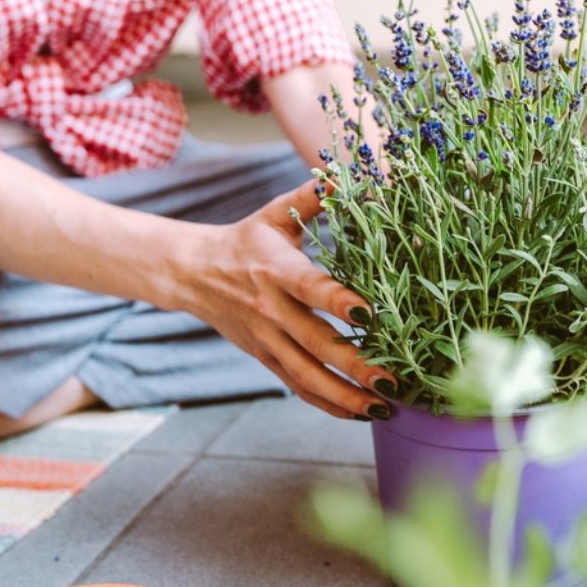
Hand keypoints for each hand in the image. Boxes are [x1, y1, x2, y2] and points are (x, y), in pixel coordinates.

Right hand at [177, 180, 395, 419]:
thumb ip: (310, 198)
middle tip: (393, 379)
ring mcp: (268, 339)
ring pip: (308, 375)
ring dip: (346, 395)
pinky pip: (298, 386)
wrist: (192, 273)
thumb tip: (343, 172)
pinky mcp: (265, 358)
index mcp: (277, 270)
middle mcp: (272, 310)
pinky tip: (358, 414)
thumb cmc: (247, 240)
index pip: (311, 289)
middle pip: (317, 343)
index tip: (370, 313)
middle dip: (356, 365)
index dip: (339, 302)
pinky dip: (327, 403)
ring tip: (384, 407)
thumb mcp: (274, 214)